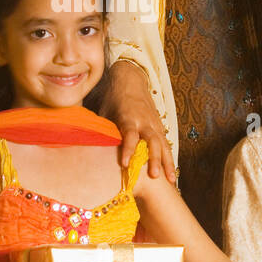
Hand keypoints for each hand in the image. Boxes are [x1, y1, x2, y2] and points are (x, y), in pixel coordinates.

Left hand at [103, 59, 175, 182]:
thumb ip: (103, 130)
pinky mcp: (159, 127)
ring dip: (167, 162)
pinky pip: (166, 144)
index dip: (128, 149)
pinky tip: (170, 173)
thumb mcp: (105, 111)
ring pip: (163, 144)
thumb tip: (90, 150)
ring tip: (170, 180)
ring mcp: (154, 124)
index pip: (130, 135)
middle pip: (153, 141)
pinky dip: (169, 158)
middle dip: (154, 159)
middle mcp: (144, 121)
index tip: (124, 164)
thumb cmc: (114, 98)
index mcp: (129, 117)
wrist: (131, 81)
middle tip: (153, 176)